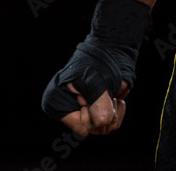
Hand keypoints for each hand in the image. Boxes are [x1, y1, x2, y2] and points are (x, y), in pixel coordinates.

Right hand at [42, 0, 151, 132]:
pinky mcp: (96, 111)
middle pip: (93, 128)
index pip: (81, 125)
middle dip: (106, 111)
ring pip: (103, 128)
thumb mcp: (96, 79)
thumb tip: (103, 122)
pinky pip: (110, 124)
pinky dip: (118, 111)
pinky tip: (117, 96)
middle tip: (109, 92)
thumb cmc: (98, 59)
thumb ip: (98, 103)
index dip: (94, 113)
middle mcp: (69, 110)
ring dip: (113, 109)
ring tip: (112, 91)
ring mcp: (83, 112)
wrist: (112, 47)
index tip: (94, 96)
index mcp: (57, 103)